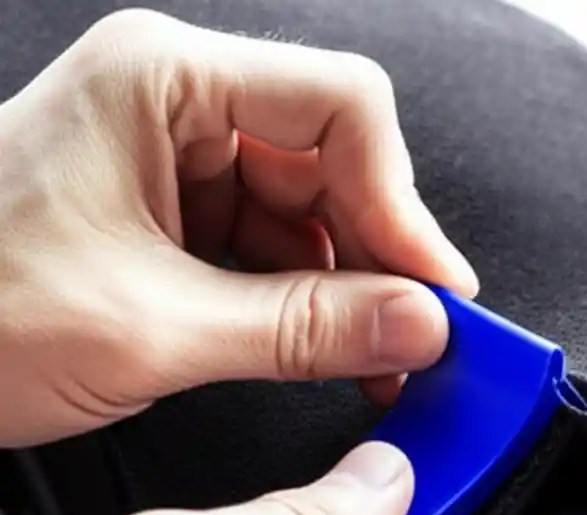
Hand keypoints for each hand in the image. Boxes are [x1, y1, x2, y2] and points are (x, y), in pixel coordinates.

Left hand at [0, 9, 478, 447]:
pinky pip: (271, 245)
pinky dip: (304, 301)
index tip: (432, 285)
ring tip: (373, 358)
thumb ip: (302, 329)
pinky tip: (327, 349)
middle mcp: (175, 104)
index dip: (400, 199)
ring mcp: (173, 156)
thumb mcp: (152, 328)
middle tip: (414, 334)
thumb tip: (416, 323)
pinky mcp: (171, 209)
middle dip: (377, 254)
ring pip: (310, 211)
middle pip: (334, 162)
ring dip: (346, 289)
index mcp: (162, 83)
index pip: (340, 107)